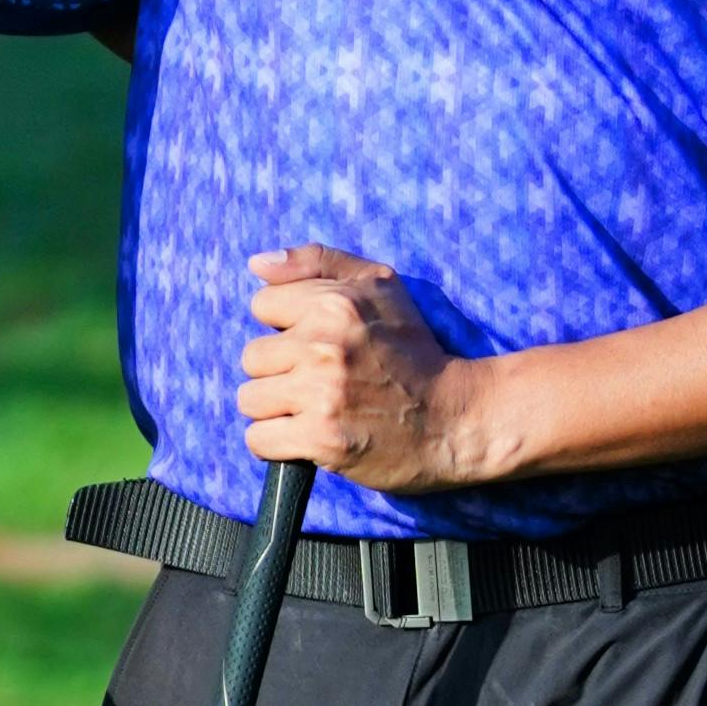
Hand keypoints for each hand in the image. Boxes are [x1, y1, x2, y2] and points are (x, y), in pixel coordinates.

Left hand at [238, 246, 479, 484]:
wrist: (456, 419)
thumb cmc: (414, 351)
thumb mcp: (380, 286)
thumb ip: (317, 261)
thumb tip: (256, 264)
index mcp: (336, 302)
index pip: (262, 306)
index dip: (288, 327)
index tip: (318, 344)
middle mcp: (325, 344)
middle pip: (252, 357)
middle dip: (280, 370)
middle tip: (320, 382)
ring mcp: (322, 393)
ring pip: (250, 399)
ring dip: (276, 409)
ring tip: (315, 409)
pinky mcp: (321, 438)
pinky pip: (258, 439)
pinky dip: (277, 444)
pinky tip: (309, 437)